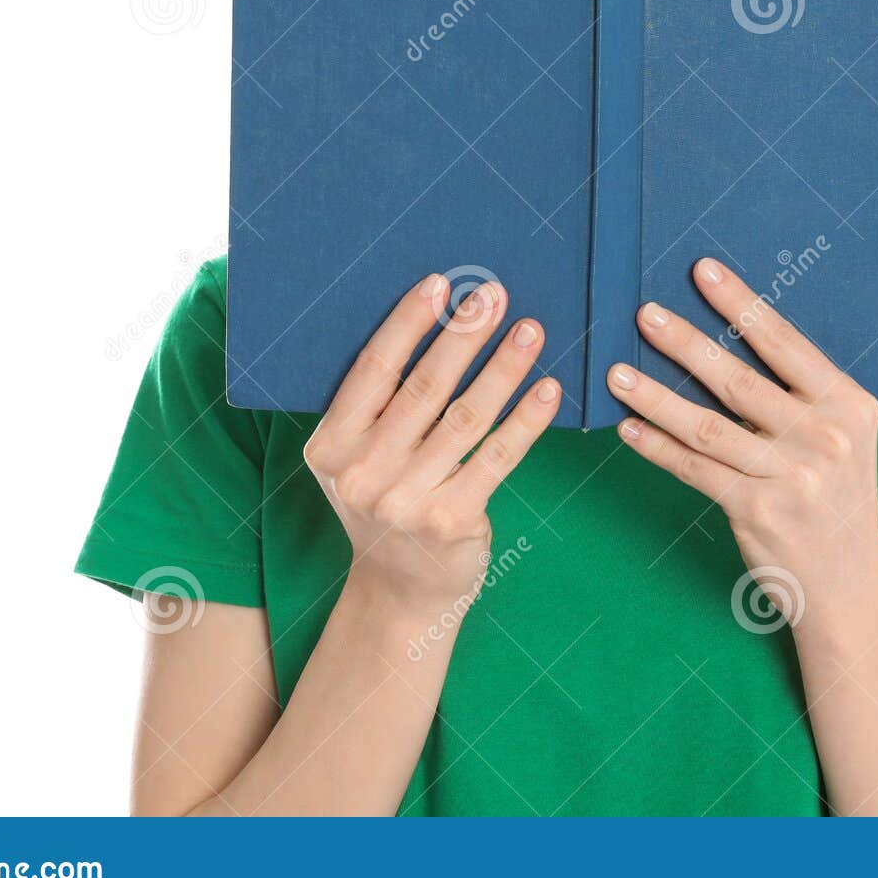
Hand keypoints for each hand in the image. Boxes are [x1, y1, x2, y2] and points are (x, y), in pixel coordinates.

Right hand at [304, 273, 559, 623]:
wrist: (401, 594)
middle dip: (464, 334)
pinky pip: (498, 456)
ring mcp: (406, 500)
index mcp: (331, 445)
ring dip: (503, 367)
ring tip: (531, 331)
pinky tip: (546, 388)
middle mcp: (362, 473)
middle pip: (423, 387)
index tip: (441, 283)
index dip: (408, 322)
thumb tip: (437, 321)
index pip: (373, 370)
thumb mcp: (360, 458)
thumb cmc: (388, 502)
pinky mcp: (451, 521)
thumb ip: (380, 407)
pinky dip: (526, 419)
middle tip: (495, 295)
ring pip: (466, 417)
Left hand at [608, 257, 877, 627]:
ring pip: (707, 426)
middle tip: (644, 314)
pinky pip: (695, 469)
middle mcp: (824, 436)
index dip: (740, 304)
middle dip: (685, 343)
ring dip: (655, 397)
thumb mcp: (841, 437)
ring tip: (616, 373)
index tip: (702, 270)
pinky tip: (629, 429)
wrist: (851, 585)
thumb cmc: (836, 497)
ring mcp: (792, 476)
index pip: (784, 343)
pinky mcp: (759, 511)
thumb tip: (727, 341)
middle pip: (738, 380)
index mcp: (848, 404)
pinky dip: (657, 448)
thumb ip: (802, 394)